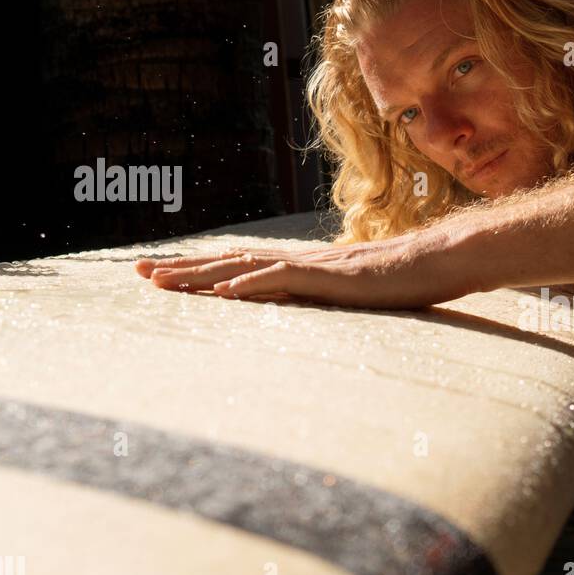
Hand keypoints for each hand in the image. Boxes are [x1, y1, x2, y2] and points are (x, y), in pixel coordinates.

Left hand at [133, 230, 474, 309]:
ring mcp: (311, 268)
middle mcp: (297, 263)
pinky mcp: (330, 277)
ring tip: (162, 281)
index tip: (161, 276)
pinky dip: (250, 282)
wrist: (436, 261)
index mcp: (300, 270)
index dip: (198, 271)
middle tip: (137, 273)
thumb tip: (302, 313)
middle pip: (228, 262)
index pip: (238, 266)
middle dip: (181, 269)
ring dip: (200, 274)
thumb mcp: (353, 299)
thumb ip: (324, 302)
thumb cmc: (402, 283)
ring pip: (243, 266)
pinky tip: (223, 291)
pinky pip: (284, 278)